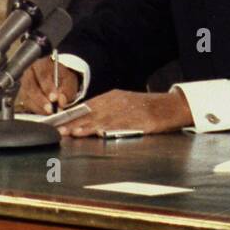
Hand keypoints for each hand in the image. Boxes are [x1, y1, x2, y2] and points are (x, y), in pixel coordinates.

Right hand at [18, 56, 80, 113]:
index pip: (42, 75)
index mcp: (41, 64)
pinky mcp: (22, 95)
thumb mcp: (69, 80)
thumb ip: (67, 89)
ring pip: (27, 96)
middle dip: (41, 100)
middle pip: (31, 86)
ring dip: (38, 106)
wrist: (56, 78)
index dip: (48, 87)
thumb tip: (61, 101)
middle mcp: (29, 73)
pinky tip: (44, 113)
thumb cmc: (61, 77)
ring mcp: (23, 84)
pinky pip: (26, 104)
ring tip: (49, 112)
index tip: (54, 98)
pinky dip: (35, 109)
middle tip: (50, 109)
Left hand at [57, 89, 192, 136]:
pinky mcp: (138, 120)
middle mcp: (118, 101)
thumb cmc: (149, 108)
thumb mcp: (126, 104)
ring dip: (85, 126)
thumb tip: (87, 119)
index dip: (71, 115)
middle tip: (57, 130)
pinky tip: (96, 133)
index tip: (56, 122)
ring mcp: (128, 111)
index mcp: (114, 96)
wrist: (173, 106)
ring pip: (102, 119)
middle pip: (91, 112)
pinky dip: (106, 129)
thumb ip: (108, 110)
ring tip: (71, 133)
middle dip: (73, 122)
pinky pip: (119, 125)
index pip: (87, 105)